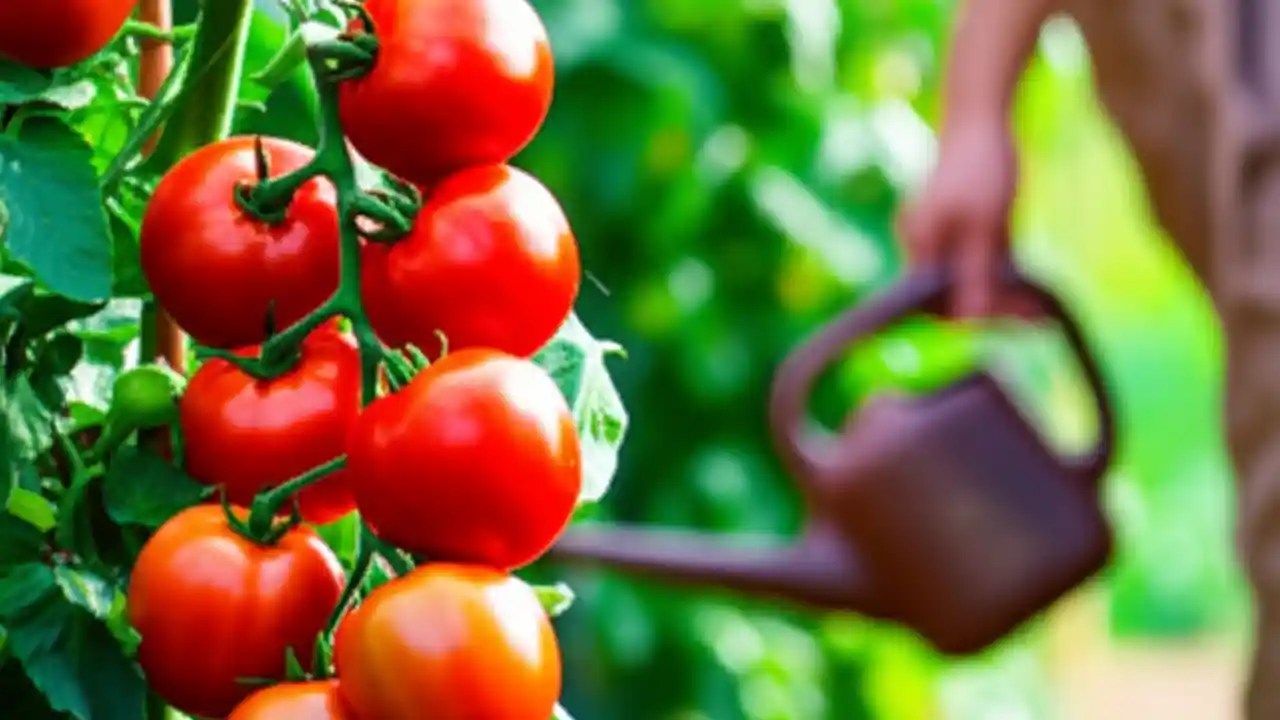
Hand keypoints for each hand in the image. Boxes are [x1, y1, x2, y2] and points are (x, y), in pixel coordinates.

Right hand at [898, 121, 1018, 316]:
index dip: (972, 316)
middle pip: (951, 292)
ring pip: (967, 277)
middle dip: (991, 305)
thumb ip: (975, 276)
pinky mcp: (958, 224)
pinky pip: (976, 260)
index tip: (1015, 319)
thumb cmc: (982, 165)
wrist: (981, 111)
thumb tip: (969, 324)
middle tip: (1034, 315)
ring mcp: (939, 233)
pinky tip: (1028, 283)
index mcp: (919, 245)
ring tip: (1038, 304)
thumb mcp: (984, 226)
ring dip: (1001, 292)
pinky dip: (1000, 272)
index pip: (936, 302)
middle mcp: (922, 243)